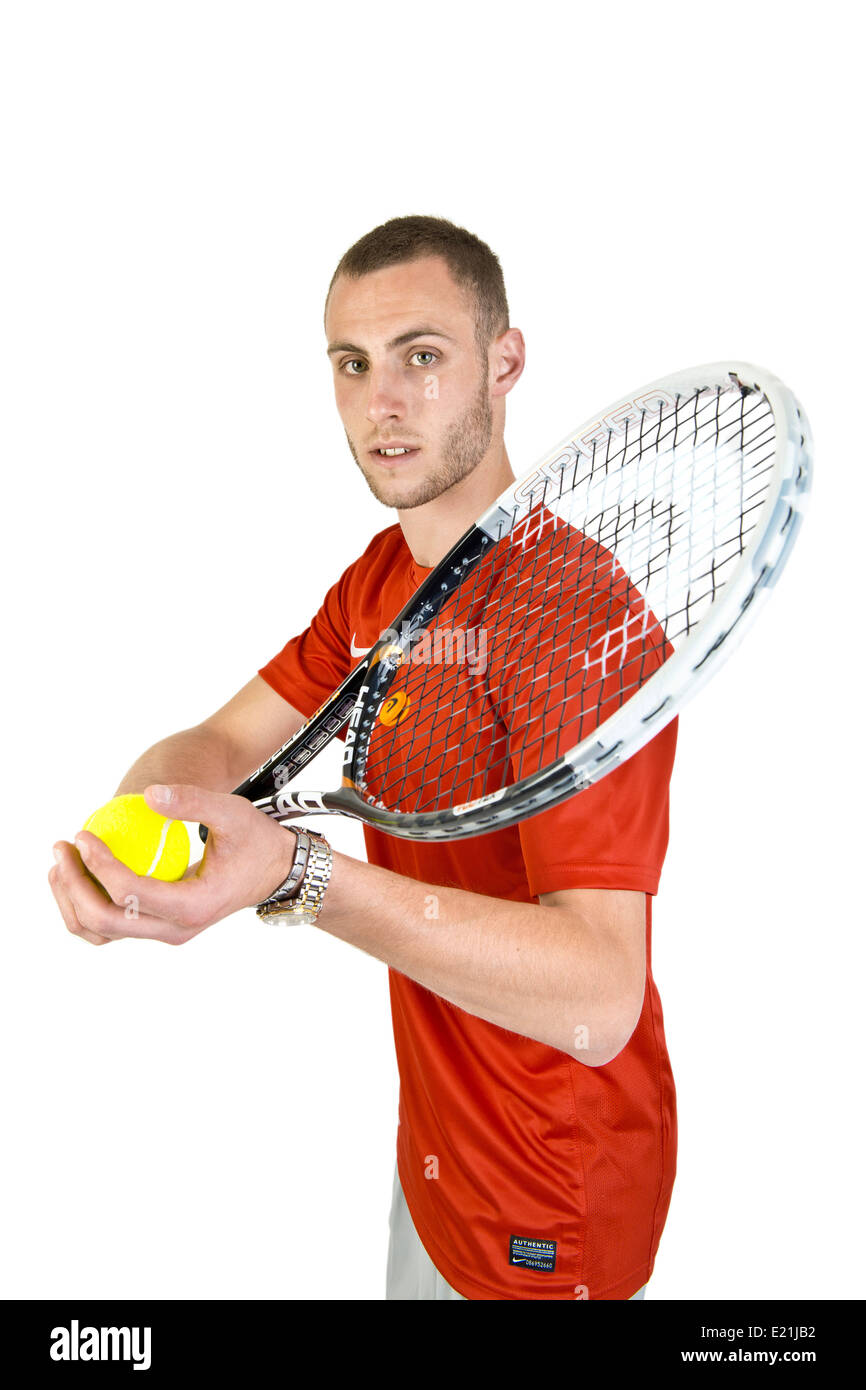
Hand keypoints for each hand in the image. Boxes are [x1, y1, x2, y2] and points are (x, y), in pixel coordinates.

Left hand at [49, 784, 296, 945]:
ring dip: (72, 901)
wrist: (275, 871)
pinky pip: (110, 925)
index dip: (99, 864)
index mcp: (192, 906)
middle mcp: (175, 929)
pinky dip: (86, 904)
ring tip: (62, 861)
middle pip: (106, 921)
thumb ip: (193, 801)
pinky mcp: (157, 926)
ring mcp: (164, 932)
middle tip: (61, 847)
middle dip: (73, 887)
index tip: (82, 834)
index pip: (130, 894)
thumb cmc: (255, 839)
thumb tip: (149, 795)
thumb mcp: (232, 812)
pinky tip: (79, 871)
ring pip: (101, 931)